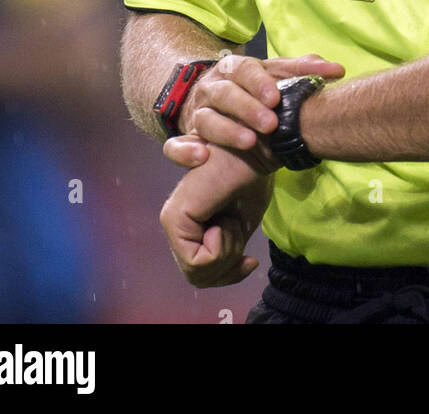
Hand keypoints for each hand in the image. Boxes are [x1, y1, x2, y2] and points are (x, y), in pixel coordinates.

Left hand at [159, 142, 273, 287]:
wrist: (256, 153)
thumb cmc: (251, 180)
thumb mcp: (241, 229)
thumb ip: (227, 251)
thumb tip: (233, 271)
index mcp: (189, 223)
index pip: (200, 272)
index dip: (230, 274)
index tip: (250, 261)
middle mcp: (175, 221)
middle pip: (198, 276)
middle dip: (229, 265)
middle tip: (240, 231)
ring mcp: (172, 219)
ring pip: (197, 272)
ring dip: (227, 252)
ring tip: (232, 219)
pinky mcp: (174, 218)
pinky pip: (198, 261)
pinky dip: (221, 247)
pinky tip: (225, 218)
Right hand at [172, 52, 344, 162]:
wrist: (216, 102)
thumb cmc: (254, 90)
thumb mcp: (274, 77)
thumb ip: (301, 73)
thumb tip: (337, 69)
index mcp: (234, 68)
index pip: (243, 70)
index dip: (258, 82)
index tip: (275, 98)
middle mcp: (213, 88)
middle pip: (225, 95)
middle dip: (246, 108)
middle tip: (270, 124)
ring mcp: (197, 113)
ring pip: (205, 119)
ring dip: (225, 131)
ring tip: (248, 142)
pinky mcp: (187, 138)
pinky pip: (174, 145)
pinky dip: (183, 151)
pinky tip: (202, 158)